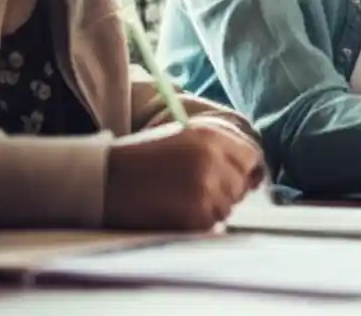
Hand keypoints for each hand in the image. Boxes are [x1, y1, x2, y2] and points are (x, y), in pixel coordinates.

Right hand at [104, 121, 262, 230]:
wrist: (104, 180)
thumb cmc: (141, 161)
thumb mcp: (183, 141)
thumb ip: (218, 152)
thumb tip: (256, 175)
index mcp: (211, 137)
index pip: (251, 157)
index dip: (243, 170)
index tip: (233, 178)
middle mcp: (213, 159)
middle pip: (241, 185)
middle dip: (226, 191)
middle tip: (194, 191)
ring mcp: (207, 187)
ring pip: (228, 206)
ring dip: (211, 208)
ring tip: (180, 200)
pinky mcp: (196, 213)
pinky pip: (212, 223)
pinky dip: (198, 223)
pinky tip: (175, 212)